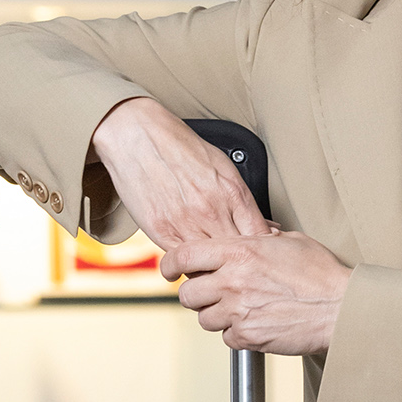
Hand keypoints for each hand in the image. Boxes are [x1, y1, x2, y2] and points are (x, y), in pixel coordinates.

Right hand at [89, 98, 271, 249]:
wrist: (138, 135)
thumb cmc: (180, 146)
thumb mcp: (222, 165)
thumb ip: (242, 198)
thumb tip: (262, 225)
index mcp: (232, 192)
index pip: (259, 236)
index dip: (264, 249)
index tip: (260, 252)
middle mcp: (211, 210)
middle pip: (237, 254)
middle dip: (242, 261)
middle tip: (240, 263)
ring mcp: (186, 223)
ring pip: (210, 263)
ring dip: (214, 267)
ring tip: (214, 263)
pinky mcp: (161, 230)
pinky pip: (183, 261)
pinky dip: (190, 265)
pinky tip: (192, 259)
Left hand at [161, 232, 351, 354]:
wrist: (342, 308)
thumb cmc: (321, 274)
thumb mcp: (289, 241)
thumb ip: (261, 237)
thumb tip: (253, 233)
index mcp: (239, 252)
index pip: (184, 255)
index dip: (169, 264)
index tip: (168, 270)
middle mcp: (233, 281)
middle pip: (187, 293)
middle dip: (195, 295)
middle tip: (211, 294)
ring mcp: (238, 310)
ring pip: (204, 318)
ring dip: (216, 316)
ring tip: (240, 309)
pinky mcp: (248, 335)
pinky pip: (226, 337)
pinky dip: (236, 333)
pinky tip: (256, 323)